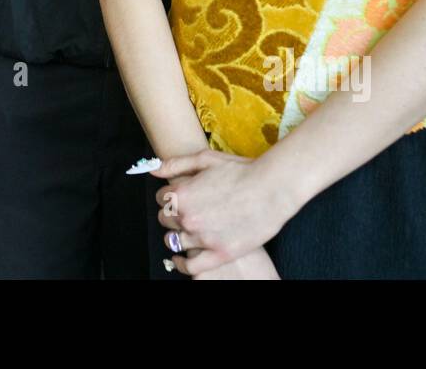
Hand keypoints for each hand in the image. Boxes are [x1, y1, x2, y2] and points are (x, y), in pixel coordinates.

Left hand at [153, 148, 302, 275]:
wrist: (272, 188)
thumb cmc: (241, 171)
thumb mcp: (206, 159)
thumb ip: (176, 164)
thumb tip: (153, 170)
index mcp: (182, 194)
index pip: (160, 198)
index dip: (170, 195)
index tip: (180, 196)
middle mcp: (188, 218)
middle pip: (165, 219)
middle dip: (173, 213)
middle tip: (188, 210)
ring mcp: (203, 238)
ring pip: (175, 241)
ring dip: (179, 235)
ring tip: (191, 230)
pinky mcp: (220, 253)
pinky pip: (191, 266)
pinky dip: (182, 264)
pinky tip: (182, 259)